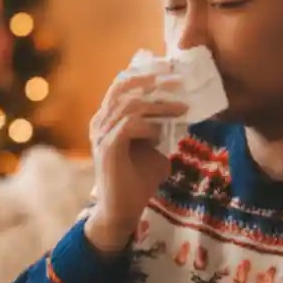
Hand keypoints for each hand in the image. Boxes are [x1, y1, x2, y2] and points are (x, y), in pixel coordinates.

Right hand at [84, 71, 185, 251]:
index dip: (144, 74)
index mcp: (108, 119)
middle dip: (152, 80)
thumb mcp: (154, 150)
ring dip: (158, 105)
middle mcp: (101, 122)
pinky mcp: (108, 148)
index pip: (122, 85)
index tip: (170, 70)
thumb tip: (181, 117)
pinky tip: (161, 132)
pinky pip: (129, 125)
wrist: (122, 212)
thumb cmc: (137, 182)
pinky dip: (148, 125)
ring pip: (130, 105)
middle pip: (123, 87)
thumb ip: (161, 131)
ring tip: (181, 107)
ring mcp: (101, 134)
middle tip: (178, 80)